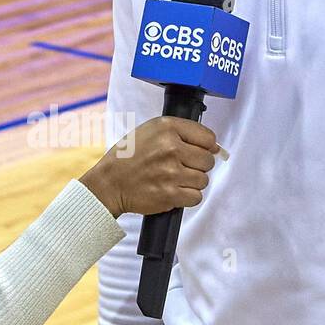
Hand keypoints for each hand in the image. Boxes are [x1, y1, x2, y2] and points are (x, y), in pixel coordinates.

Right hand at [80, 116, 219, 217]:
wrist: (109, 183)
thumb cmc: (128, 157)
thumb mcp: (150, 131)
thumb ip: (182, 133)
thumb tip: (215, 148)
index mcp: (167, 127)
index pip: (208, 138)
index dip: (205, 147)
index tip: (196, 152)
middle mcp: (171, 148)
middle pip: (208, 161)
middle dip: (197, 166)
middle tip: (179, 167)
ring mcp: (171, 172)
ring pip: (203, 180)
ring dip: (191, 183)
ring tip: (173, 180)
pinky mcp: (170, 194)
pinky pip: (196, 197)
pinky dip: (187, 197)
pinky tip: (172, 191)